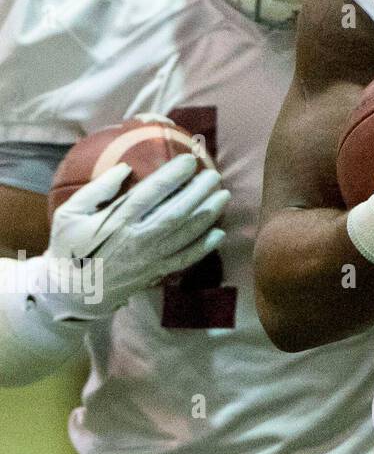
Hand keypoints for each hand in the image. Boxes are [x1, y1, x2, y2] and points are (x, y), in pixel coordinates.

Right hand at [42, 154, 229, 319]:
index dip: (173, 176)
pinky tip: (219, 232)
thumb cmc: (70, 247)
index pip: (150, 194)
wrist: (71, 292)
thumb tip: (125, 168)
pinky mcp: (156, 272)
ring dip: (208, 214)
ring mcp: (150, 258)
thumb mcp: (70, 214)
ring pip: (187, 234)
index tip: (189, 161)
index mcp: (116, 222)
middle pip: (177, 212)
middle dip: (199, 192)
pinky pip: (186, 258)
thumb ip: (97, 190)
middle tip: (213, 175)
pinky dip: (205, 246)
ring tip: (223, 195)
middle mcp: (138, 239)